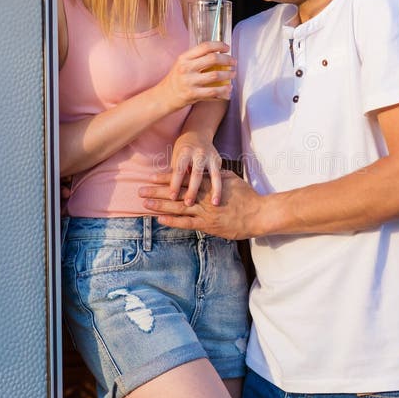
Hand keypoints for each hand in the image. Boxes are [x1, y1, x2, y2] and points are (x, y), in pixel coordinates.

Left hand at [139, 170, 263, 239]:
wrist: (258, 214)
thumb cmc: (248, 197)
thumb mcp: (233, 180)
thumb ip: (219, 176)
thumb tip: (210, 172)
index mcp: (208, 185)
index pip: (183, 179)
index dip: (166, 178)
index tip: (152, 177)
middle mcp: (203, 197)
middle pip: (176, 193)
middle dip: (157, 191)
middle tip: (140, 190)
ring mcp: (205, 212)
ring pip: (178, 208)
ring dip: (160, 205)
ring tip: (144, 204)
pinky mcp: (208, 225)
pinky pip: (187, 223)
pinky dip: (173, 221)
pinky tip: (160, 219)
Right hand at [155, 42, 235, 111]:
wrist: (164, 96)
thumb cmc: (177, 79)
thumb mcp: (182, 64)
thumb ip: (197, 58)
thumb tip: (219, 52)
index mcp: (184, 57)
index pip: (205, 46)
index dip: (219, 45)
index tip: (227, 48)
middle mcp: (186, 68)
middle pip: (213, 59)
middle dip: (227, 59)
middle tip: (233, 62)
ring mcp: (189, 81)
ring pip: (216, 75)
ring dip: (228, 74)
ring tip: (232, 74)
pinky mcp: (193, 94)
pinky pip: (214, 91)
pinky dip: (224, 90)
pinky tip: (228, 88)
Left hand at [168, 131, 222, 205]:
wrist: (198, 133)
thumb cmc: (182, 149)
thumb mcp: (176, 157)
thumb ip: (175, 172)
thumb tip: (168, 193)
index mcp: (185, 152)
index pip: (179, 170)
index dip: (175, 184)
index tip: (172, 197)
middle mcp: (200, 153)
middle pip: (196, 174)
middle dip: (193, 190)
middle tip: (188, 204)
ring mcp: (212, 157)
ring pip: (215, 176)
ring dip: (215, 190)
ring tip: (215, 204)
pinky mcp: (219, 161)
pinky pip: (221, 176)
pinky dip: (220, 188)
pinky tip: (222, 199)